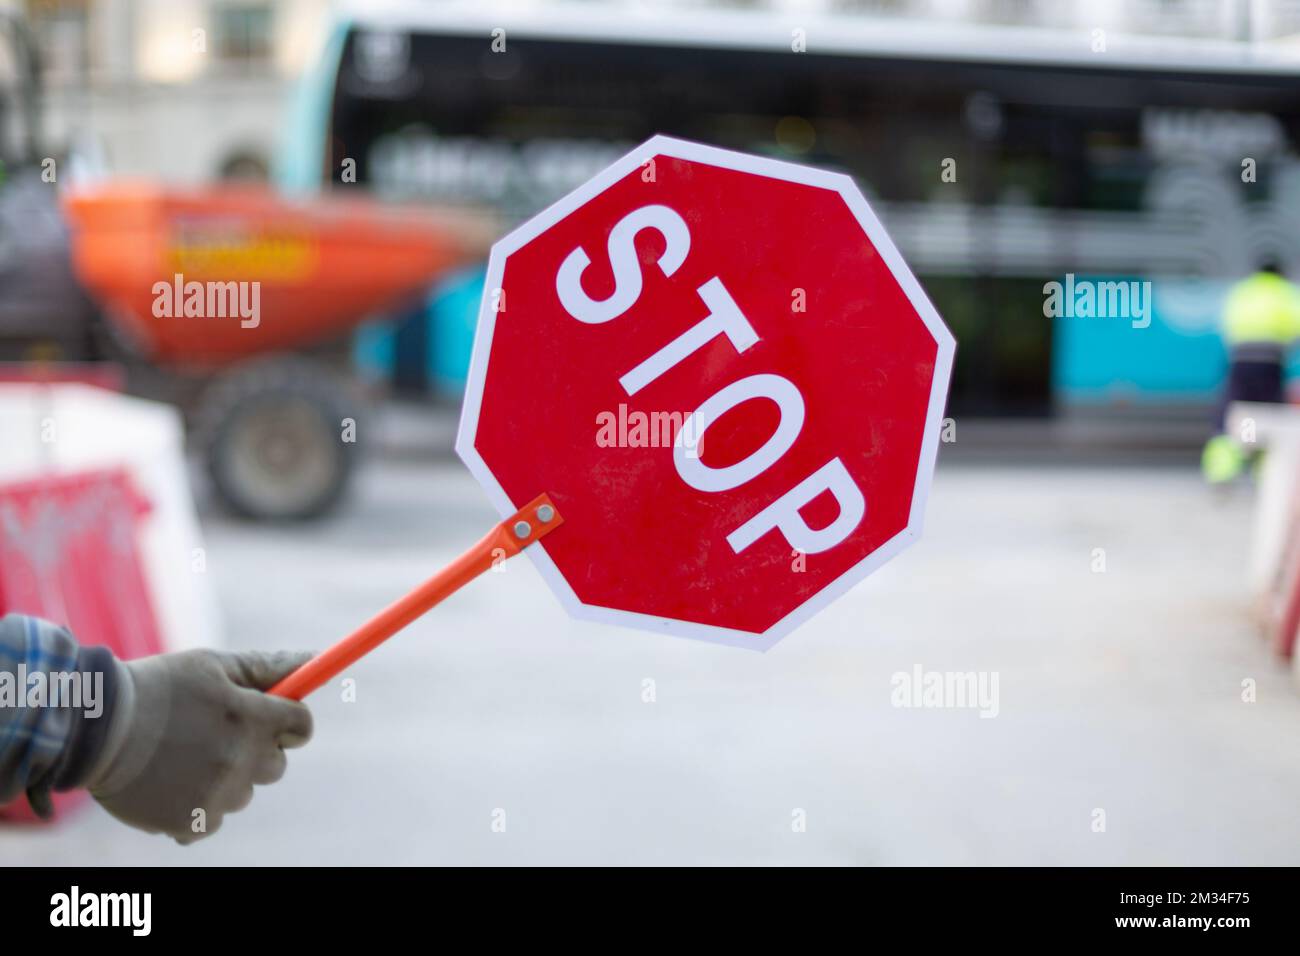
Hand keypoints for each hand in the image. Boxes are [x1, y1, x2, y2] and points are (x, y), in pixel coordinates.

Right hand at [88, 649, 313, 843]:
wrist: (92, 729)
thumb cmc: (157, 688)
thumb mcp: (212, 666)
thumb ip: (268, 667)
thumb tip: (314, 658)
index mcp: (252, 717)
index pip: (302, 726)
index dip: (288, 719)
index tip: (270, 715)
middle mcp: (241, 760)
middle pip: (277, 763)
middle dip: (257, 748)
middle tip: (217, 733)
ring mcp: (217, 795)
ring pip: (244, 792)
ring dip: (225, 777)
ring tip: (183, 755)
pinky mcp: (191, 822)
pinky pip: (213, 818)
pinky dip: (197, 805)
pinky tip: (170, 781)